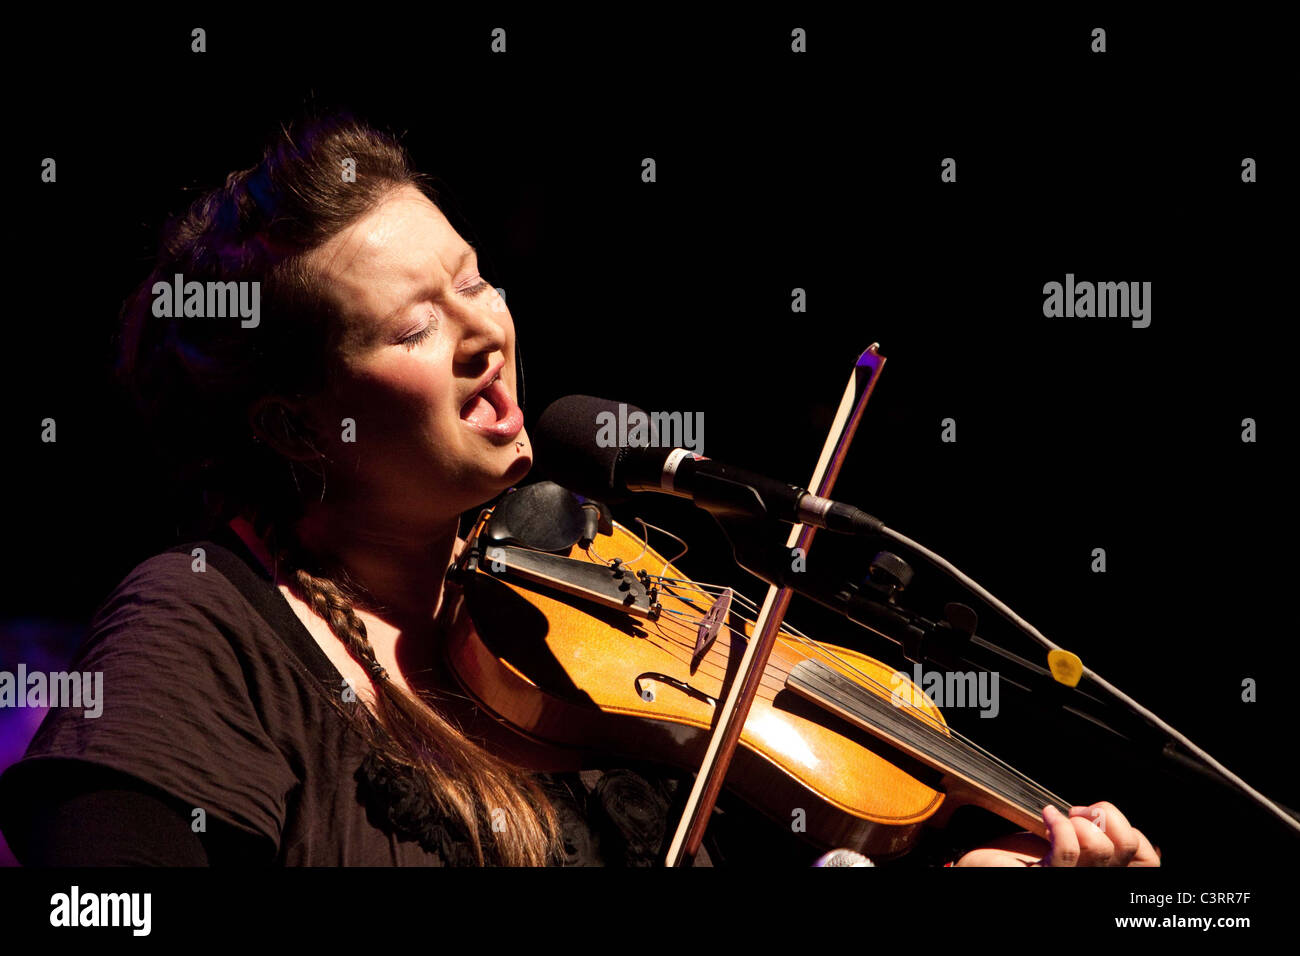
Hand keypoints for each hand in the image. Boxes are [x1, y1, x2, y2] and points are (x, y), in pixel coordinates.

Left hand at [952, 802, 1160, 866]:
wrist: (982, 867)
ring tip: (1061, 817)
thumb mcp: (1066, 838)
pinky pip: (1067, 850)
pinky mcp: (1047, 879)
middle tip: (1081, 811)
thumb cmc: (1021, 855)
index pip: (1148, 861)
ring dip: (1080, 821)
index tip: (1104, 818)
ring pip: (1101, 849)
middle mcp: (1093, 880)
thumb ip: (1090, 830)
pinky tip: (1048, 815)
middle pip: (1127, 848)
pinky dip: (1059, 824)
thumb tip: (1105, 814)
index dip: (1136, 833)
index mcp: (1104, 871)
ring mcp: (1071, 882)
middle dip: (1108, 815)